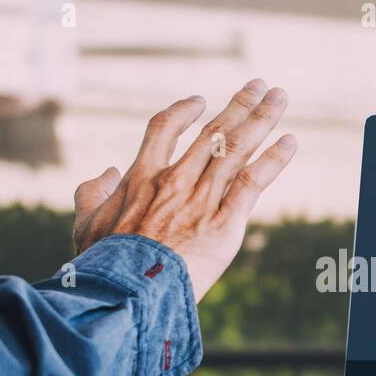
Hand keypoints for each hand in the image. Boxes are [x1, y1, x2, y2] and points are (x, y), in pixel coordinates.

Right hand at [71, 79, 296, 301]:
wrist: (128, 290)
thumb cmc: (104, 264)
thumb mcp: (85, 225)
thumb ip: (91, 194)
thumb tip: (105, 172)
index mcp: (141, 177)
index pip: (164, 129)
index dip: (183, 111)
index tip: (200, 101)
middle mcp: (175, 180)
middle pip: (214, 132)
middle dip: (240, 105)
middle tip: (261, 85)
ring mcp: (201, 199)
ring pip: (237, 147)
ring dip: (261, 119)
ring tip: (279, 97)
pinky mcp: (225, 222)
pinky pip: (253, 181)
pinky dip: (273, 159)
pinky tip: (290, 141)